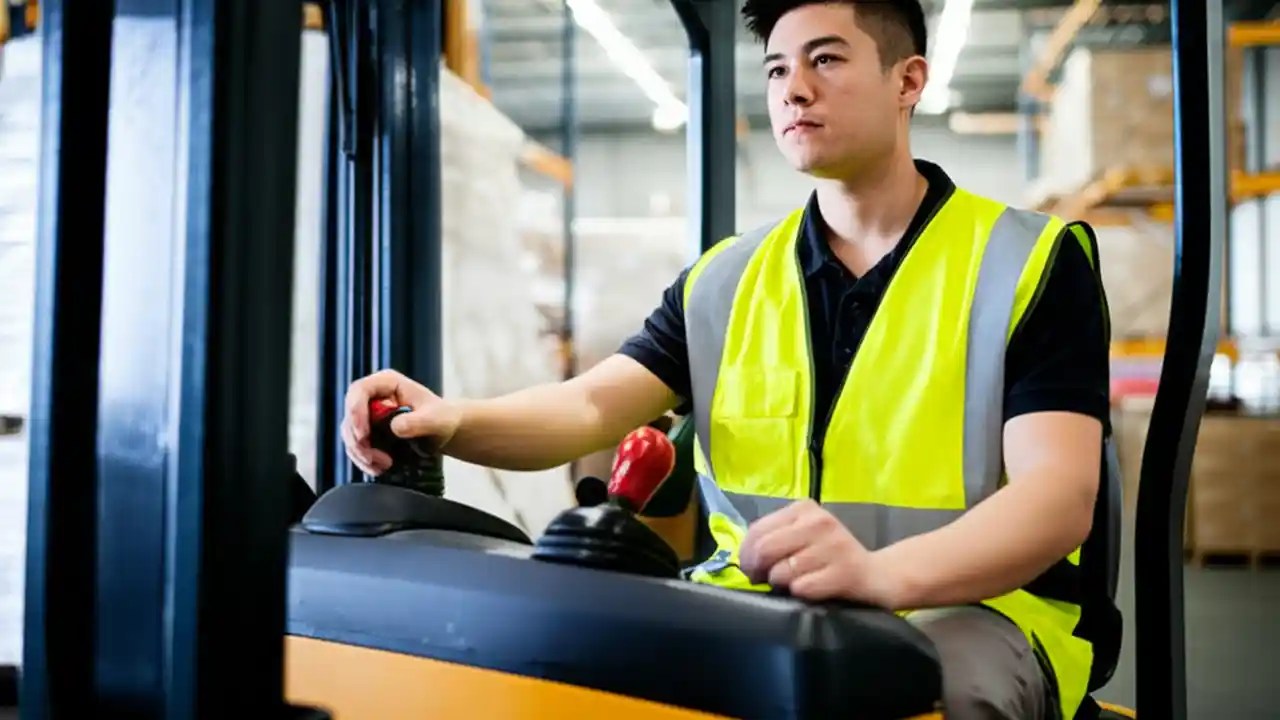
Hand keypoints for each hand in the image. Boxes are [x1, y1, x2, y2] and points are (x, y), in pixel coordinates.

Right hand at [340, 369, 461, 476]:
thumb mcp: (436, 419)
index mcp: (388, 382)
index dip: (355, 412)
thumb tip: (395, 427)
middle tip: (375, 459)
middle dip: (359, 441)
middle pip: (350, 415)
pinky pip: (356, 446)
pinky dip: (364, 460)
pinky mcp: (367, 431)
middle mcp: (374, 396)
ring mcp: (368, 414)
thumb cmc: (441, 418)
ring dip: (361, 454)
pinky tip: (379, 469)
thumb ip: (418, 421)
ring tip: (383, 466)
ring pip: (350, 433)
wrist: (442, 431)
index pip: (360, 390)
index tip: (363, 436)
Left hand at [738, 499, 897, 607]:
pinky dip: (800, 593)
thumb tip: (746, 559)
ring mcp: (833, 546)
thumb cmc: (831, 556)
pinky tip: (812, 590)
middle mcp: (819, 522)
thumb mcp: (803, 535)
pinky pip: (801, 588)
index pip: (757, 530)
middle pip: (765, 549)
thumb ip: (775, 538)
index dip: (747, 554)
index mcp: (804, 509)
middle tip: (764, 580)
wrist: (877, 574)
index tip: (752, 568)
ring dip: (782, 584)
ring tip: (795, 582)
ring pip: (781, 572)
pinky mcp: (843, 573)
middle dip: (757, 570)